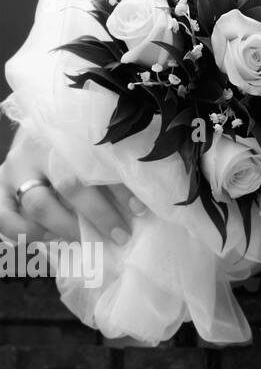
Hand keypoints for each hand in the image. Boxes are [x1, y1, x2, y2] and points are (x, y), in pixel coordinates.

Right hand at [0, 126, 140, 244]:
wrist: (34, 129)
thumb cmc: (70, 143)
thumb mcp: (87, 145)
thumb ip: (105, 167)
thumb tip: (137, 204)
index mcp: (66, 137)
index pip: (96, 165)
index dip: (120, 191)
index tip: (139, 210)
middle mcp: (37, 152)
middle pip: (69, 186)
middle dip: (98, 215)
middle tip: (120, 234)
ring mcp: (14, 170)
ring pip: (38, 205)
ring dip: (66, 228)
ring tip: (86, 239)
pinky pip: (3, 217)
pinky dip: (23, 233)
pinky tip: (46, 238)